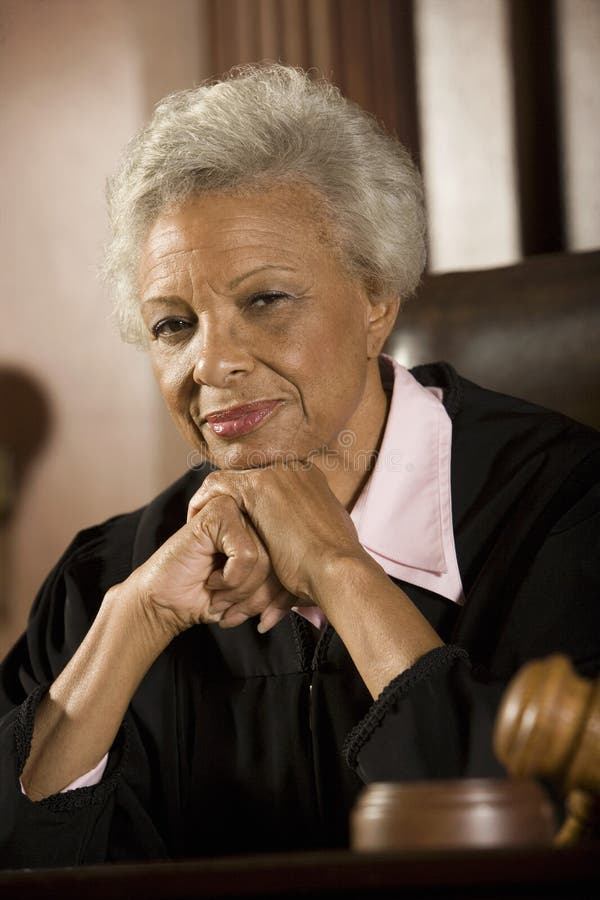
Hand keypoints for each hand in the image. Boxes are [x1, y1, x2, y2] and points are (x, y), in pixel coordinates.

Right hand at [126, 494, 283, 637]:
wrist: (167, 604)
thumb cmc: (211, 598)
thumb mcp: (259, 593)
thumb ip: (285, 584)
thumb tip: (317, 590)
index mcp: (268, 526)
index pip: (293, 559)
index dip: (282, 596)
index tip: (265, 620)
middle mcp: (255, 511)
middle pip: (282, 559)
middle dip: (261, 598)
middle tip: (236, 615)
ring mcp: (237, 506)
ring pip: (265, 558)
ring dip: (241, 591)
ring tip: (220, 597)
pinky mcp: (220, 511)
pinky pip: (247, 553)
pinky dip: (231, 578)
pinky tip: (211, 579)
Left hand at [187, 462, 368, 611]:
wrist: (337, 572)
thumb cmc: (333, 570)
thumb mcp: (325, 545)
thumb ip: (311, 538)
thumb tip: (305, 549)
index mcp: (311, 482)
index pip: (270, 486)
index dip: (250, 508)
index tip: (238, 529)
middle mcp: (296, 470)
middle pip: (249, 480)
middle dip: (230, 503)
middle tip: (212, 524)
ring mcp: (279, 473)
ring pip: (231, 480)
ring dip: (213, 501)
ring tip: (199, 523)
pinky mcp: (260, 485)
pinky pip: (219, 485)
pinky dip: (204, 500)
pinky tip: (195, 521)